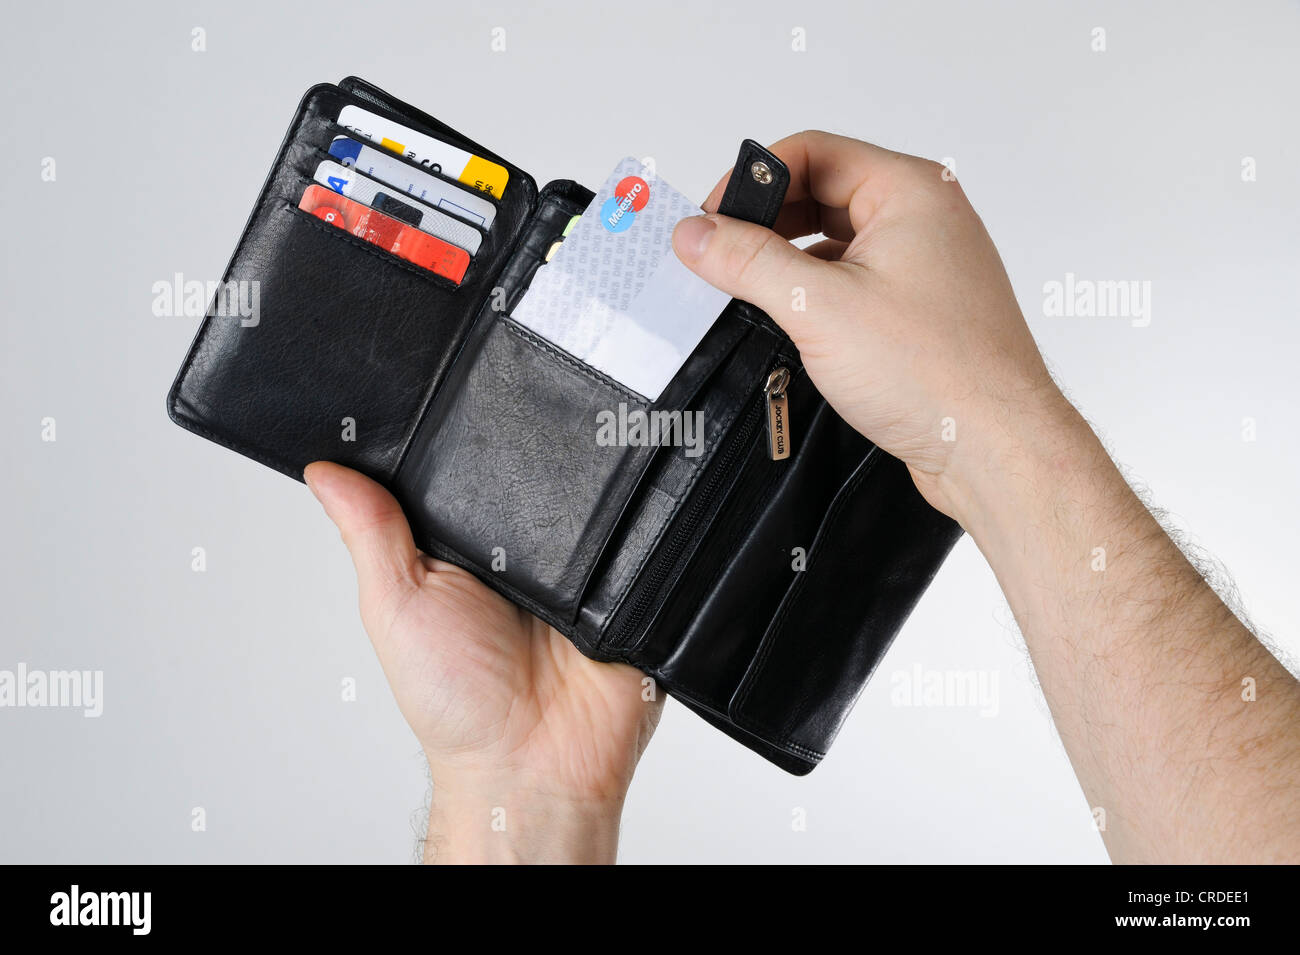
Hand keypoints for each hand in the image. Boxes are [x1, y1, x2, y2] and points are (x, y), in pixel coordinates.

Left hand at [305, 462, 661, 863]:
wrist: (535, 769)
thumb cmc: (458, 705)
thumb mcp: (397, 608)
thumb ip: (372, 534)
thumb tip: (326, 471)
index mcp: (468, 547)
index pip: (468, 471)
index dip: (460, 443)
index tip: (454, 419)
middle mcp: (526, 552)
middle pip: (535, 475)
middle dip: (527, 468)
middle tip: (510, 509)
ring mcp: (584, 567)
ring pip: (593, 500)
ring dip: (581, 507)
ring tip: (555, 546)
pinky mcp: (633, 584)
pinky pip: (642, 541)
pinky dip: (631, 538)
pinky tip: (608, 550)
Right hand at [673, 130, 1066, 524]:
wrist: (996, 449)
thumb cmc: (938, 374)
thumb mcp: (819, 307)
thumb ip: (748, 262)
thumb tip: (695, 233)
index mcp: (912, 192)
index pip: (813, 152)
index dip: (754, 180)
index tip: (712, 219)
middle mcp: (924, 219)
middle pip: (822, 191)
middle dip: (765, 222)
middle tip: (718, 256)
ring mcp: (924, 265)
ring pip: (835, 240)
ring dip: (786, 260)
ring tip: (745, 291)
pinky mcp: (918, 311)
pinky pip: (852, 280)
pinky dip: (813, 292)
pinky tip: (786, 321)